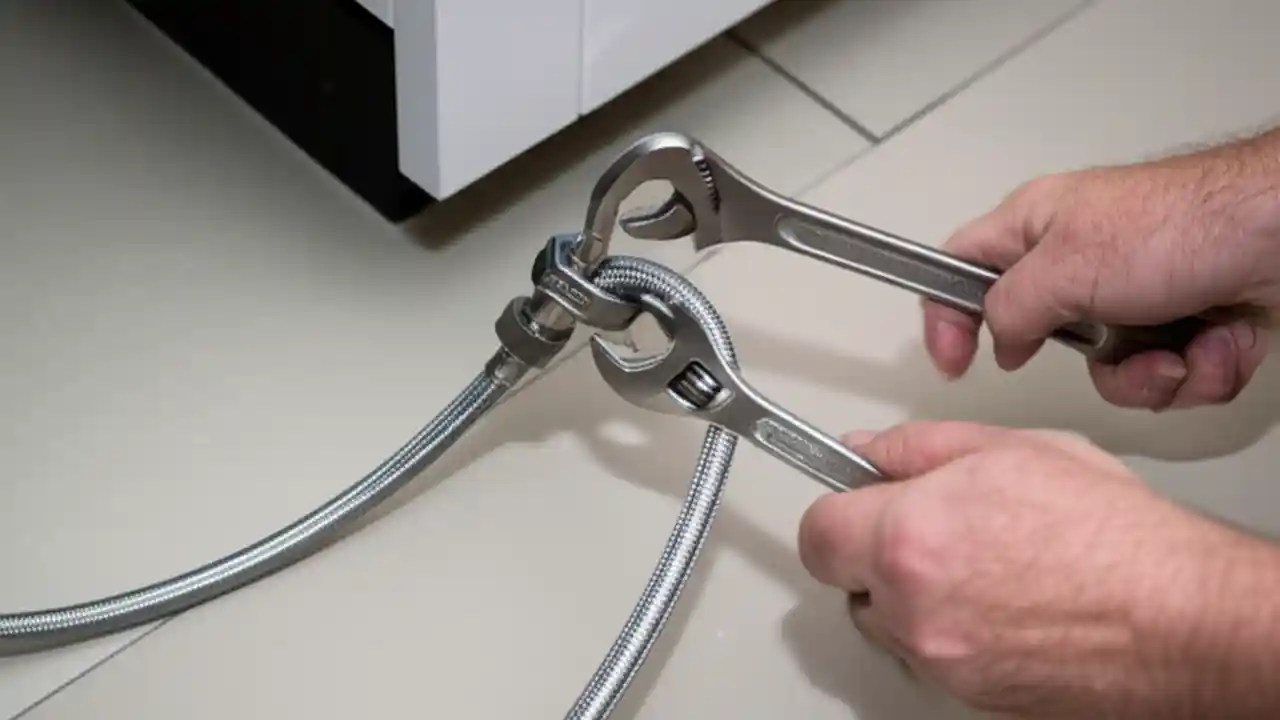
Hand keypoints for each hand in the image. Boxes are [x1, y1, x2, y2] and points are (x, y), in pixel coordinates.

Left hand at [798, 421, 1279, 718]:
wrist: (1182, 621)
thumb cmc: (1115, 536)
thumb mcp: (1011, 449)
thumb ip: (920, 447)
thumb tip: (869, 450)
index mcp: (909, 535)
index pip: (817, 530)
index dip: (838, 508)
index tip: (854, 498)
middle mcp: (912, 606)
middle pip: (845, 582)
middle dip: (872, 553)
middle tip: (926, 528)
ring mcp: (939, 658)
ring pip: (888, 624)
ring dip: (910, 597)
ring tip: (979, 566)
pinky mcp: (968, 695)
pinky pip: (932, 656)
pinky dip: (950, 632)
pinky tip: (1001, 603)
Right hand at [925, 133, 1279, 408]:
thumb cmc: (1185, 225)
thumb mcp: (1065, 268)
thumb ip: (1008, 309)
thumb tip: (997, 338)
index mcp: (1039, 227)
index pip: (962, 269)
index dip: (947, 317)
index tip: (952, 361)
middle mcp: (1085, 261)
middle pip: (1050, 339)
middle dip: (1095, 363)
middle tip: (1110, 343)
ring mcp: (1141, 295)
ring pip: (1115, 372)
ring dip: (1153, 374)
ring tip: (1182, 346)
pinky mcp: (1191, 323)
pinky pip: (1171, 377)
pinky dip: (1200, 369)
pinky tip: (1220, 338)